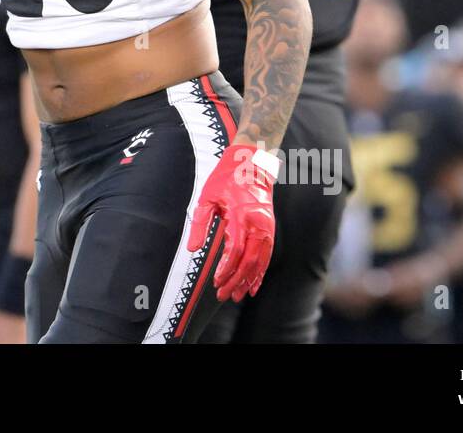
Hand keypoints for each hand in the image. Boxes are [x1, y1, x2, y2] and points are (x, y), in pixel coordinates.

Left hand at [186, 143, 276, 302]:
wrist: (251, 166)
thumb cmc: (225, 181)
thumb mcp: (207, 198)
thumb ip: (200, 224)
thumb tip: (192, 249)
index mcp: (240, 216)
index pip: (235, 250)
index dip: (226, 269)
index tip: (216, 282)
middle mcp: (257, 225)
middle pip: (248, 260)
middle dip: (235, 281)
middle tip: (223, 295)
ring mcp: (266, 228)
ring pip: (260, 262)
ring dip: (248, 281)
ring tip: (236, 296)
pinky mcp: (270, 230)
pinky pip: (267, 256)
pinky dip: (260, 273)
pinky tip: (253, 286)